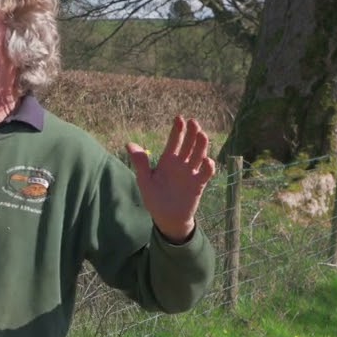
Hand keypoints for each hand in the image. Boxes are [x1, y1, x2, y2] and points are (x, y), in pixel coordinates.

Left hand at [126, 115, 216, 242]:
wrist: (166, 218)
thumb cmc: (155, 198)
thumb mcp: (145, 180)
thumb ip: (140, 163)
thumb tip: (128, 144)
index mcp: (168, 161)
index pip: (174, 142)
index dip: (177, 130)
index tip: (179, 118)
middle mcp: (181, 164)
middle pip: (188, 145)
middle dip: (191, 133)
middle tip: (193, 122)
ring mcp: (191, 173)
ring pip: (198, 155)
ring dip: (201, 146)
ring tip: (202, 135)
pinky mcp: (198, 184)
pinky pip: (205, 173)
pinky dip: (207, 166)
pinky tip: (206, 160)